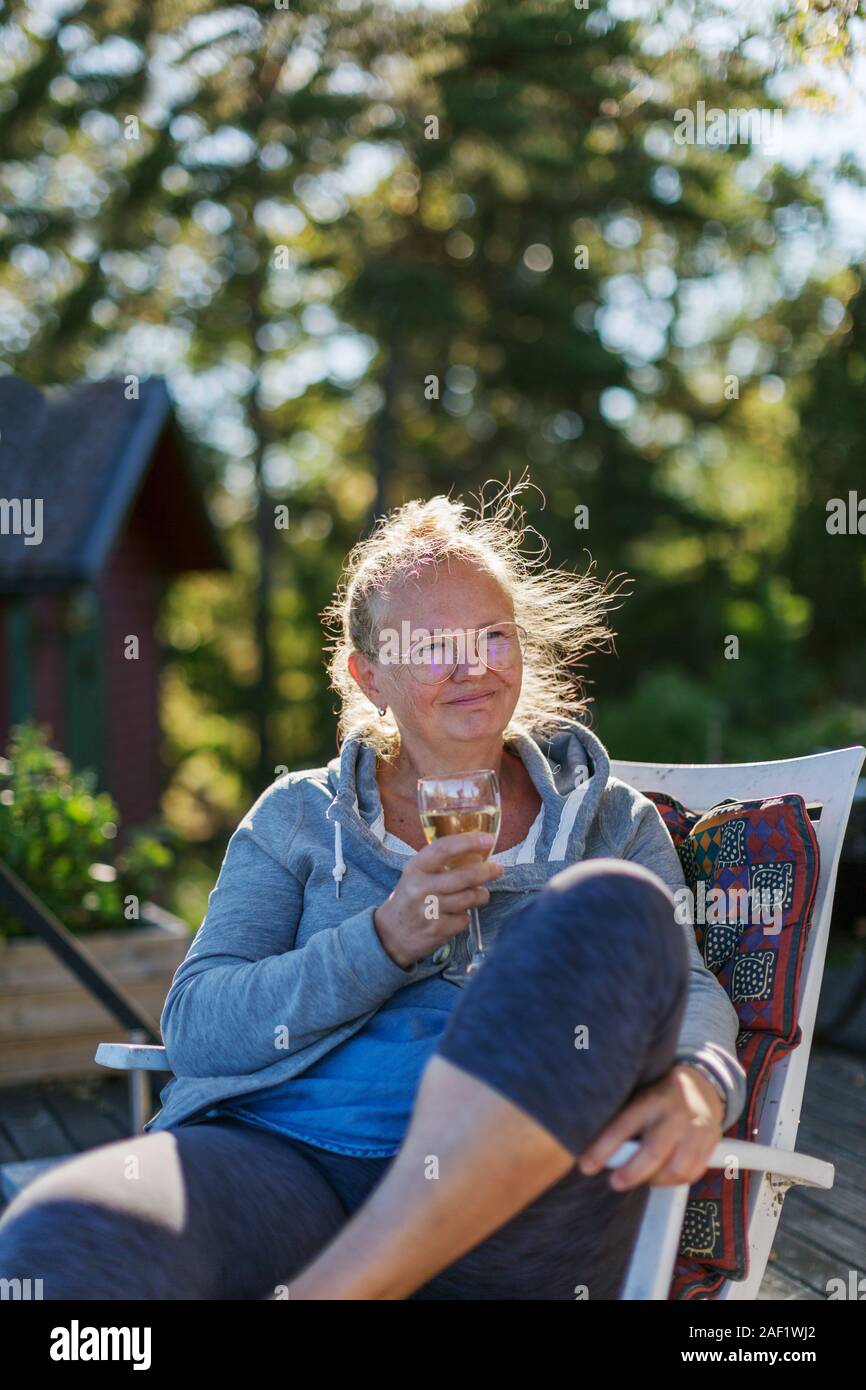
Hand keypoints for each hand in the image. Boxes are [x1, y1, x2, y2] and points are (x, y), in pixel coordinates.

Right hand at [373, 831, 504, 969]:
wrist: (390, 935)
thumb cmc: (410, 899)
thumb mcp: (416, 875)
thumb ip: (439, 863)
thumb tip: (476, 850)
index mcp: (415, 868)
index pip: (443, 849)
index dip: (468, 842)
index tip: (487, 839)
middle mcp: (421, 887)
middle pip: (464, 876)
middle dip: (486, 871)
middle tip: (498, 869)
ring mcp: (429, 910)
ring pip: (469, 898)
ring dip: (481, 895)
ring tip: (481, 893)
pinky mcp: (437, 930)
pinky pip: (464, 919)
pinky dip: (465, 916)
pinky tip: (457, 915)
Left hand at [576, 1063, 725, 1190]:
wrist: (702, 1086)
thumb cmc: (659, 1096)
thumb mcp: (640, 1096)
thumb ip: (622, 1118)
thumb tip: (591, 1146)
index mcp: (651, 1100)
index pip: (624, 1125)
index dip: (603, 1148)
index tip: (586, 1166)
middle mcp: (674, 1115)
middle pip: (653, 1152)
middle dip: (631, 1172)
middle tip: (614, 1183)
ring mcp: (695, 1131)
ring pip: (676, 1168)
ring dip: (655, 1180)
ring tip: (641, 1179)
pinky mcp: (709, 1144)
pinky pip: (691, 1173)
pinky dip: (674, 1181)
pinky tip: (661, 1176)